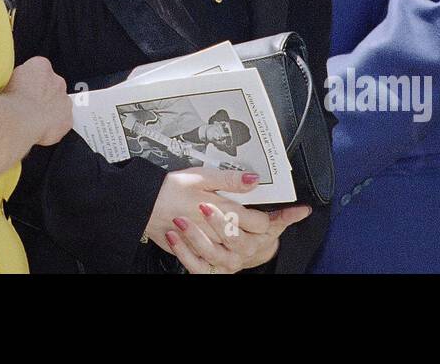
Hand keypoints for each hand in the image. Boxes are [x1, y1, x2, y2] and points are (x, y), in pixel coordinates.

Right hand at [2, 55, 71, 145]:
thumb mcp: (3, 79)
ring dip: (48, 109)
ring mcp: (64, 100)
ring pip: (58, 103)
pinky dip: (53, 125)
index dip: (28, 81)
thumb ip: (12, 76)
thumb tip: (7, 80)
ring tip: (31, 118)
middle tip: (27, 104)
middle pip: (50, 85)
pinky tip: (39, 128)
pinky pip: (61, 122)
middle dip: (41, 94)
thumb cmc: (8, 101)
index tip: (22, 89)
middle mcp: (56, 80)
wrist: (17, 121)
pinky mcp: (67, 119)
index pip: (37, 69)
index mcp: (40, 65)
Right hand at [145, 167, 311, 273]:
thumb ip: (230, 180)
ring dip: (249, 247)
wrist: (141, 205)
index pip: (260, 221)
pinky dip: (226, 258)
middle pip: (253, 240)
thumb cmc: (170, 188)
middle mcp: (217, 232)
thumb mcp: (201, 176)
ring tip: (259, 238)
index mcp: (222, 210)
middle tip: (282, 223)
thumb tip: (254, 180)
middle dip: (268, 233)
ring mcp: (207, 245)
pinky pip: (216, 263)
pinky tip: (232, 252)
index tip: (298, 212)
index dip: (280, 217)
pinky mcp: (194, 253)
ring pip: (237, 254)